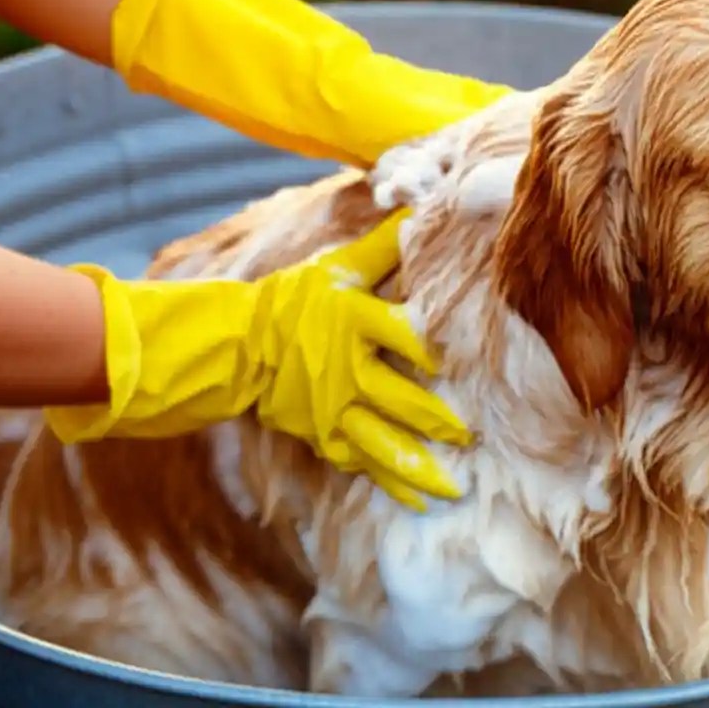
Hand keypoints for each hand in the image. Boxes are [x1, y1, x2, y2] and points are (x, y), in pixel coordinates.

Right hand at [256, 209, 470, 509]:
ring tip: (453, 488)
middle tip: (470, 438)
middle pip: (396, 398)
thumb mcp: (337, 268)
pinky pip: (362, 463)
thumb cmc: (296, 300)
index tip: (450, 364)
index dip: (426, 349)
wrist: (239, 346)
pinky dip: (390, 483)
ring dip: (417, 467)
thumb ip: (383, 247)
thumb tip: (418, 208)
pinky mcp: (324, 434)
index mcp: (354, 321)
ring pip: (381, 442)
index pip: (398, 335)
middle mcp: (346, 369)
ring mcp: (333, 408)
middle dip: (434, 421)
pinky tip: (420, 500)